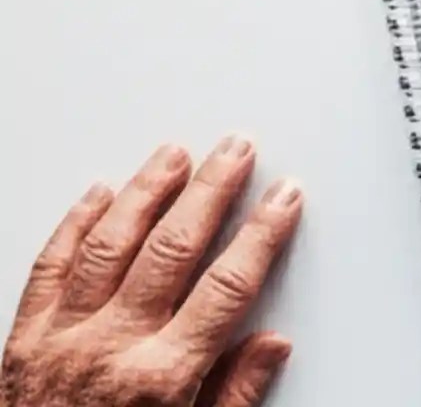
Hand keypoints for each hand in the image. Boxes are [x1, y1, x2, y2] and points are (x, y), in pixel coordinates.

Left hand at [1, 137, 301, 406]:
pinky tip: (98, 193)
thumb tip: (271, 346)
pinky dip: (75, 224)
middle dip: (212, 190)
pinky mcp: (23, 338)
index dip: (262, 233)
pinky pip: (50, 265)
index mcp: (162, 378)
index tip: (284, 199)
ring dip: (148, 190)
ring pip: (111, 241)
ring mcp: (62, 337)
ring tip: (175, 154)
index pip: (228, 285)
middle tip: (237, 150)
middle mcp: (111, 347)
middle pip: (174, 247)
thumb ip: (234, 395)